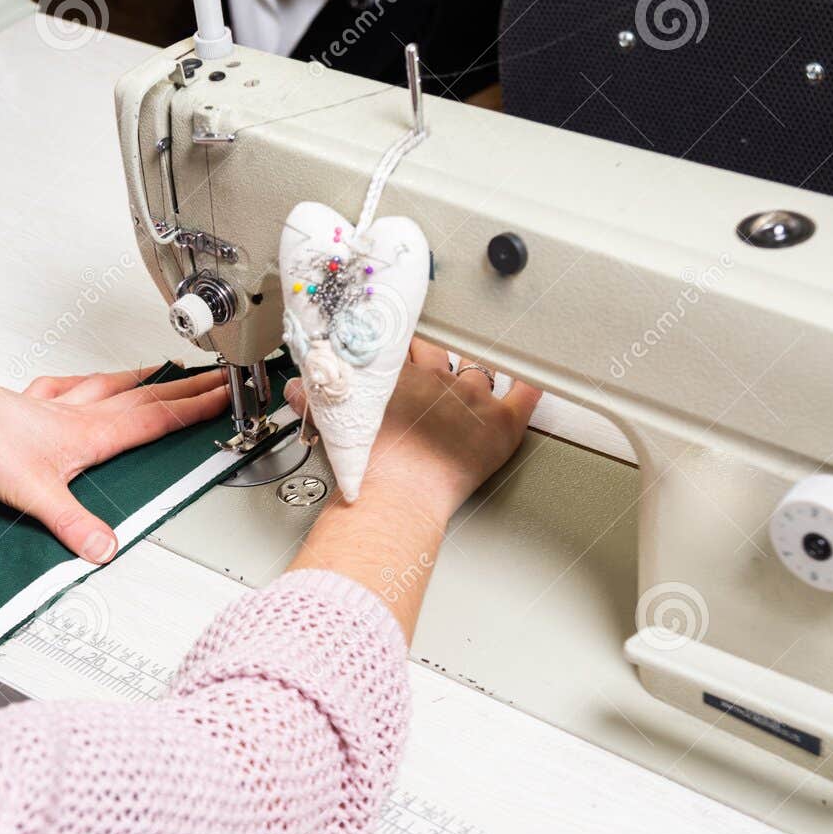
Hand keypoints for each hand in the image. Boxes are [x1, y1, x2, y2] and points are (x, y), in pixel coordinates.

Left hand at [0, 365, 229, 562]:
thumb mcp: (34, 495)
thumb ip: (73, 524)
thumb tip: (104, 547)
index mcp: (90, 433)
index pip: (156, 418)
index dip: (195, 408)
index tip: (225, 394)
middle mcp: (78, 412)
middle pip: (144, 397)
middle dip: (185, 388)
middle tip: (215, 379)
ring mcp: (54, 404)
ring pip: (112, 385)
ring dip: (144, 378)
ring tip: (166, 372)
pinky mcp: (29, 402)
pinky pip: (70, 386)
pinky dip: (89, 381)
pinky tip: (86, 381)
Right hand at [287, 339, 539, 523]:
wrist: (398, 495)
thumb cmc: (368, 468)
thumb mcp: (333, 424)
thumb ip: (313, 399)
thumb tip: (297, 388)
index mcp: (399, 376)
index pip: (404, 344)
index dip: (403, 340)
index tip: (402, 338)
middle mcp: (438, 380)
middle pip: (441, 351)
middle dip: (437, 350)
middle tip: (434, 352)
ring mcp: (473, 400)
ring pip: (480, 370)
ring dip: (479, 367)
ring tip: (480, 363)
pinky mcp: (502, 424)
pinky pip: (526, 395)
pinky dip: (532, 382)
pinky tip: (535, 375)